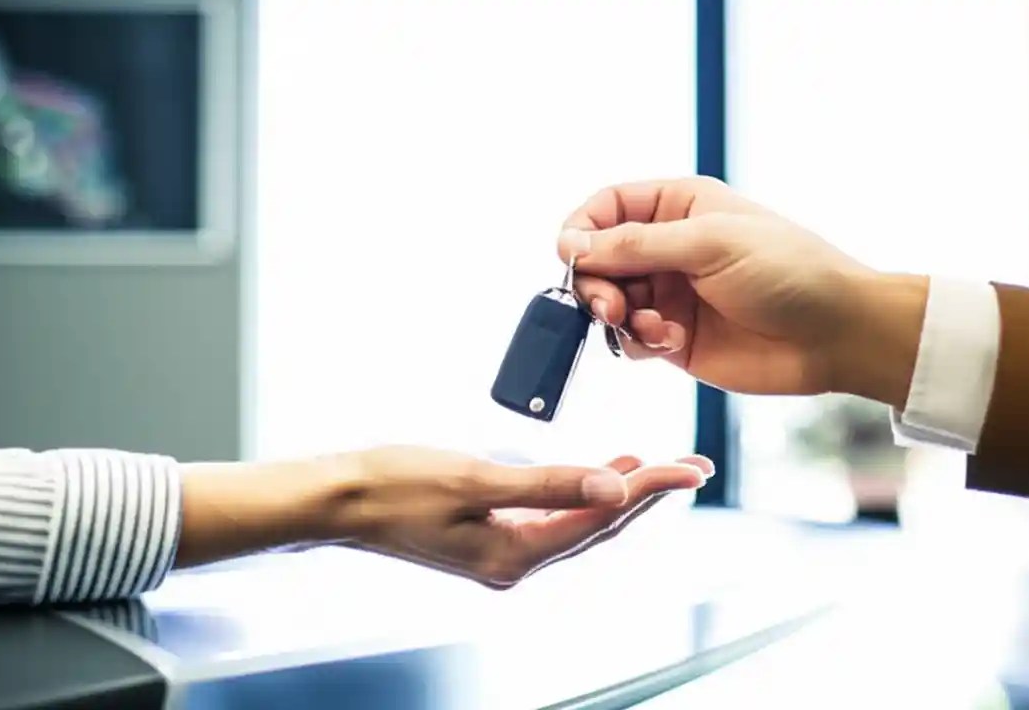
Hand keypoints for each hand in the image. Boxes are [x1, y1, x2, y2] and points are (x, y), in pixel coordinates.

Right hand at [176, 446, 710, 588]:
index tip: (690, 466)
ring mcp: (500, 554)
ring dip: (616, 495)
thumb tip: (613, 489)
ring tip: (654, 468)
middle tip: (690, 467)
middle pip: (598, 527)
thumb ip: (548, 484)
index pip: (601, 518)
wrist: (338, 500)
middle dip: (646, 496)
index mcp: (515, 555)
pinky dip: (579, 495)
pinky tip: (594, 474)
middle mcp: (514, 563)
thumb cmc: (395, 485)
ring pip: (578, 524)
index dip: (650, 489)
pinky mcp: (487, 537)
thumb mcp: (475, 479)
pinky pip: (551, 519)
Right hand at [557, 176, 927, 408]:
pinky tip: (671, 342)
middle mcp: (669, 248)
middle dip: (594, 283)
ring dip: (617, 316)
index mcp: (679, 207)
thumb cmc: (788, 272)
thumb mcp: (710, 244)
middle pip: (599, 259)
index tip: (571, 256)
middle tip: (609, 307)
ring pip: (609, 302)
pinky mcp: (675, 337)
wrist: (836, 335)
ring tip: (647, 327)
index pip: (607, 208)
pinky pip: (631, 340)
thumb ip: (638, 245)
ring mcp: (671, 294)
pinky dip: (638, 342)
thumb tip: (575, 246)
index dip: (581, 230)